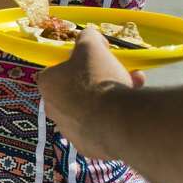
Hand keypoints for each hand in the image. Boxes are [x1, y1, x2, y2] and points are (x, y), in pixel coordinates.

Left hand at [38, 26, 142, 158]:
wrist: (117, 120)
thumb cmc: (96, 79)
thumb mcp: (91, 46)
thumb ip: (88, 37)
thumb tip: (89, 34)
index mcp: (47, 85)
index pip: (59, 70)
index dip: (80, 63)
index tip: (98, 60)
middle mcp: (52, 110)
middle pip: (78, 90)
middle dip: (101, 79)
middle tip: (121, 72)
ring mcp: (69, 131)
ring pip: (92, 109)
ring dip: (112, 97)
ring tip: (136, 85)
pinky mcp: (88, 147)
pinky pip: (103, 128)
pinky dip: (116, 119)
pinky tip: (132, 110)